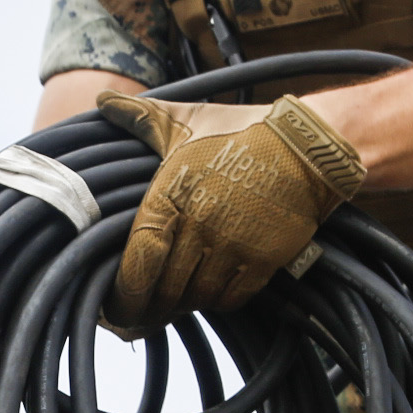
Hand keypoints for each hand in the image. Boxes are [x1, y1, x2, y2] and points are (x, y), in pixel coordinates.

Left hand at [96, 92, 363, 326]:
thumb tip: (102, 99)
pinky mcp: (263, 260)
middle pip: (165, 287)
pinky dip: (220, 300)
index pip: (138, 259)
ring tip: (181, 295)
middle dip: (153, 305)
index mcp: (172, 194)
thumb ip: (141, 117)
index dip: (125, 292)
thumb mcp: (187, 120)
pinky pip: (231, 299)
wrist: (309, 145)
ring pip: (197, 296)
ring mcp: (233, 245)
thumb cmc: (243, 132)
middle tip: (145, 312)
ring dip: (187, 299)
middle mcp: (199, 224)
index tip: (116, 307)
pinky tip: (215, 287)